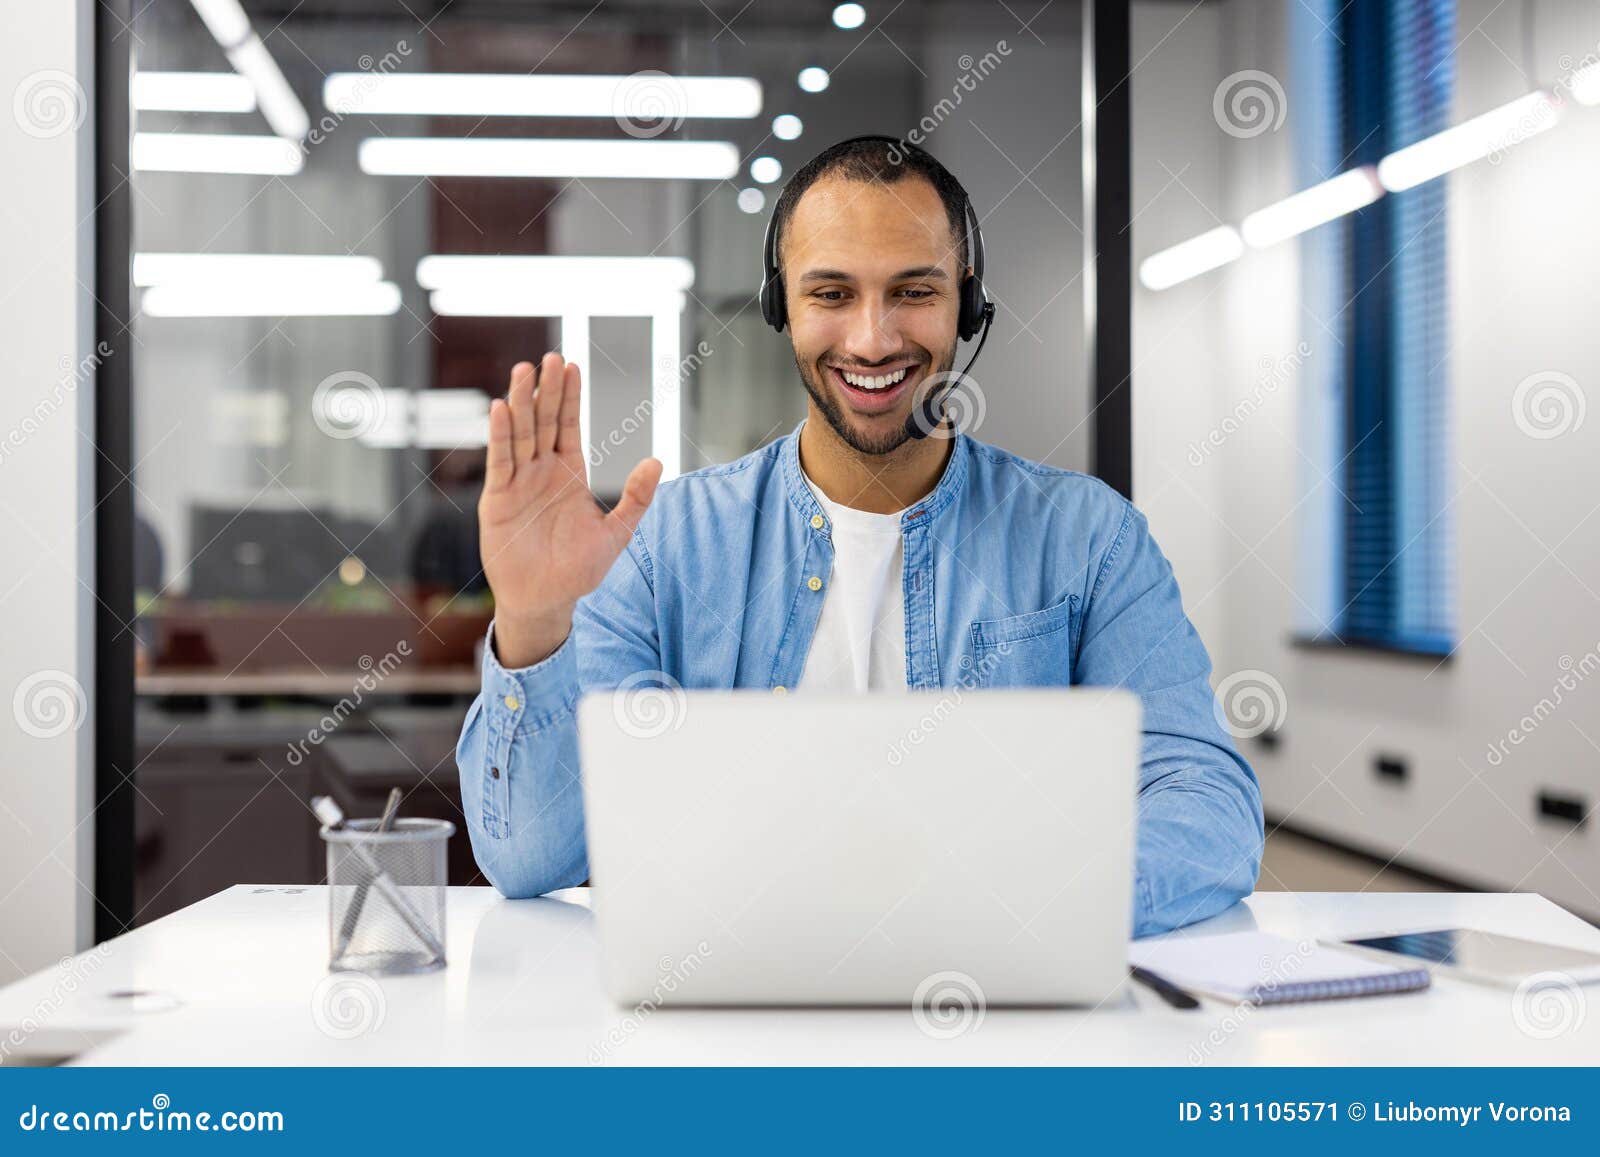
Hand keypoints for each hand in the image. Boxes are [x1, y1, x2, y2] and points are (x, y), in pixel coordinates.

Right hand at [478, 353, 661, 667]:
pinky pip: (500, 462)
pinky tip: (500, 409)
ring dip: (521, 403)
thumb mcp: (616, 533)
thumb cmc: (579, 569)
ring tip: (524, 372)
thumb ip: (636, 499)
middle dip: (546, 391)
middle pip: (543, 422)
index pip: (568, 426)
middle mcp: (542, 471)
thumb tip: (657, 462)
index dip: (569, 397)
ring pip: (520, 435)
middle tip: (549, 358)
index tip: (571, 365)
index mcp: (570, 474)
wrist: (545, 600)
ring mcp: (518, 483)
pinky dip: (500, 436)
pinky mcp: (498, 500)